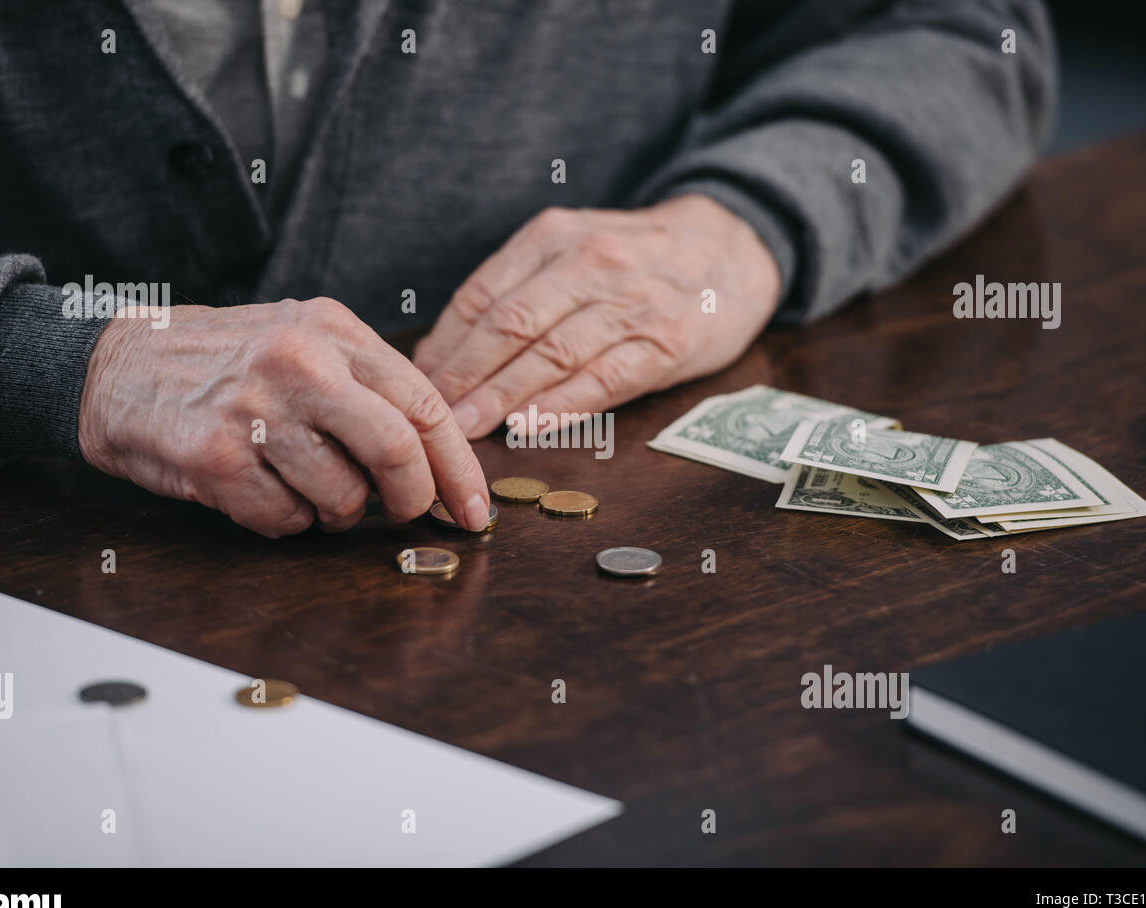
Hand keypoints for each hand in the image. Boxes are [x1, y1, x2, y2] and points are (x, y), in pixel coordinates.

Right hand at [78, 298, 491, 536]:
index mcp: (332, 330)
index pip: (424, 405)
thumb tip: (439, 460)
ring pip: (341, 496)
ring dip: (336, 512)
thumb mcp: (303, 342)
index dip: (459, 468)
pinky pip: (285, 519)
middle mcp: (298, 362)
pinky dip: (286, 521)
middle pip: (396, 450)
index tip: (474, 510)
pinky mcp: (215, 457)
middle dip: (412, 499)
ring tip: (306, 486)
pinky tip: (262, 491)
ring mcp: (255, 409)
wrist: (114, 367)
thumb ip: (370, 387)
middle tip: (403, 514)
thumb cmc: (224, 363)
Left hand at [413, 195, 780, 437]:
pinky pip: (604, 378)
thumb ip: (518, 292)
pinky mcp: (666, 342)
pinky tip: (527, 426)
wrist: (732, 247)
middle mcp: (590, 262)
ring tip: (463, 431)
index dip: (443, 345)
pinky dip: (561, 406)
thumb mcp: (575, 249)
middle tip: (426, 416)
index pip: (482, 295)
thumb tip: (443, 354)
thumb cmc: (638, 259)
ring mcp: (631, 302)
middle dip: (462, 376)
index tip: (413, 384)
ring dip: (501, 397)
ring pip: (551, 353)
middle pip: (509, 324)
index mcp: (555, 237)